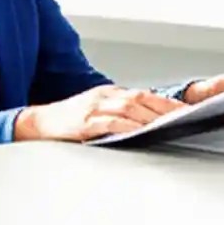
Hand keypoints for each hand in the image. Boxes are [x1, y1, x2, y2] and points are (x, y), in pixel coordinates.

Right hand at [16, 85, 186, 141]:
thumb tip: (147, 122)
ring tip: (167, 124)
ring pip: (129, 108)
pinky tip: (138, 131)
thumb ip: (120, 113)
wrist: (39, 123)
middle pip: (141, 98)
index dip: (165, 103)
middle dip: (164, 108)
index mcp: (110, 92)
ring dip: (150, 117)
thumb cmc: (70, 120)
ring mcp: (94, 107)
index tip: (184, 110)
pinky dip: (126, 126)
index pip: (144, 94)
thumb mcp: (97, 111)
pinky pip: (110, 122)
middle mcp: (104, 96)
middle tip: (183, 117)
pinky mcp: (85, 122)